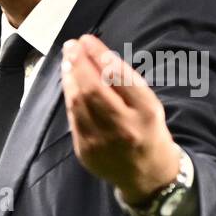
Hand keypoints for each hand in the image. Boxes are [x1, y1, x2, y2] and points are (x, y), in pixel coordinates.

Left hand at [61, 33, 182, 203]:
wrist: (147, 175)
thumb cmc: (148, 131)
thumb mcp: (149, 105)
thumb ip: (124, 84)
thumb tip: (94, 55)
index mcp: (146, 112)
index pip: (119, 77)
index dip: (99, 55)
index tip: (87, 40)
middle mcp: (124, 127)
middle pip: (93, 89)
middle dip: (79, 63)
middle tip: (71, 46)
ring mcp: (102, 141)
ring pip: (78, 103)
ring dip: (69, 78)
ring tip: (67, 60)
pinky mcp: (85, 150)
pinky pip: (72, 118)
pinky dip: (69, 96)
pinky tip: (68, 82)